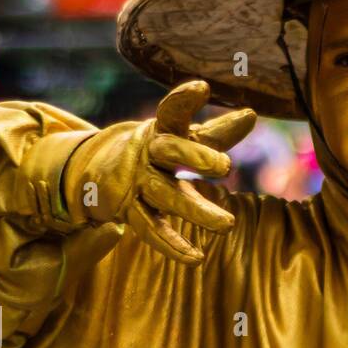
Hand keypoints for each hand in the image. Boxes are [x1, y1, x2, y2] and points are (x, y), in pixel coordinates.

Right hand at [62, 80, 255, 264]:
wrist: (95, 170)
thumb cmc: (155, 151)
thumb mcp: (181, 139)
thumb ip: (216, 133)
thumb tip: (253, 114)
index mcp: (161, 130)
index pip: (172, 110)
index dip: (184, 100)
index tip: (202, 88)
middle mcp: (148, 154)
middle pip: (170, 152)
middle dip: (195, 157)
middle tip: (224, 167)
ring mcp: (137, 183)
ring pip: (167, 196)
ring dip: (197, 212)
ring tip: (228, 226)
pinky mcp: (129, 211)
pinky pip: (152, 230)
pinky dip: (173, 246)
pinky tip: (195, 259)